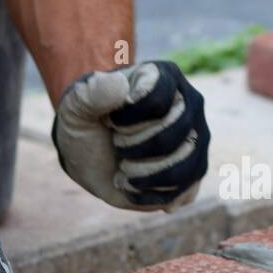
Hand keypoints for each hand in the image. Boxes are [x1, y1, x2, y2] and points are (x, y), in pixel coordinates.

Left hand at [53, 61, 209, 210]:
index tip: (109, 120)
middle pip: (168, 140)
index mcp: (166, 77)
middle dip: (130, 150)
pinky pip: (182, 192)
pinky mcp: (196, 170)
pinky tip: (133, 184)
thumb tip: (119, 87)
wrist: (91, 153)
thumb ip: (90, 94)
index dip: (127, 121)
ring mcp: (197, 138)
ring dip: (140, 176)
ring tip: (124, 167)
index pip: (157, 104)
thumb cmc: (86, 123)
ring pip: (179, 170)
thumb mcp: (75, 107)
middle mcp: (191, 105)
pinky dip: (148, 194)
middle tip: (117, 143)